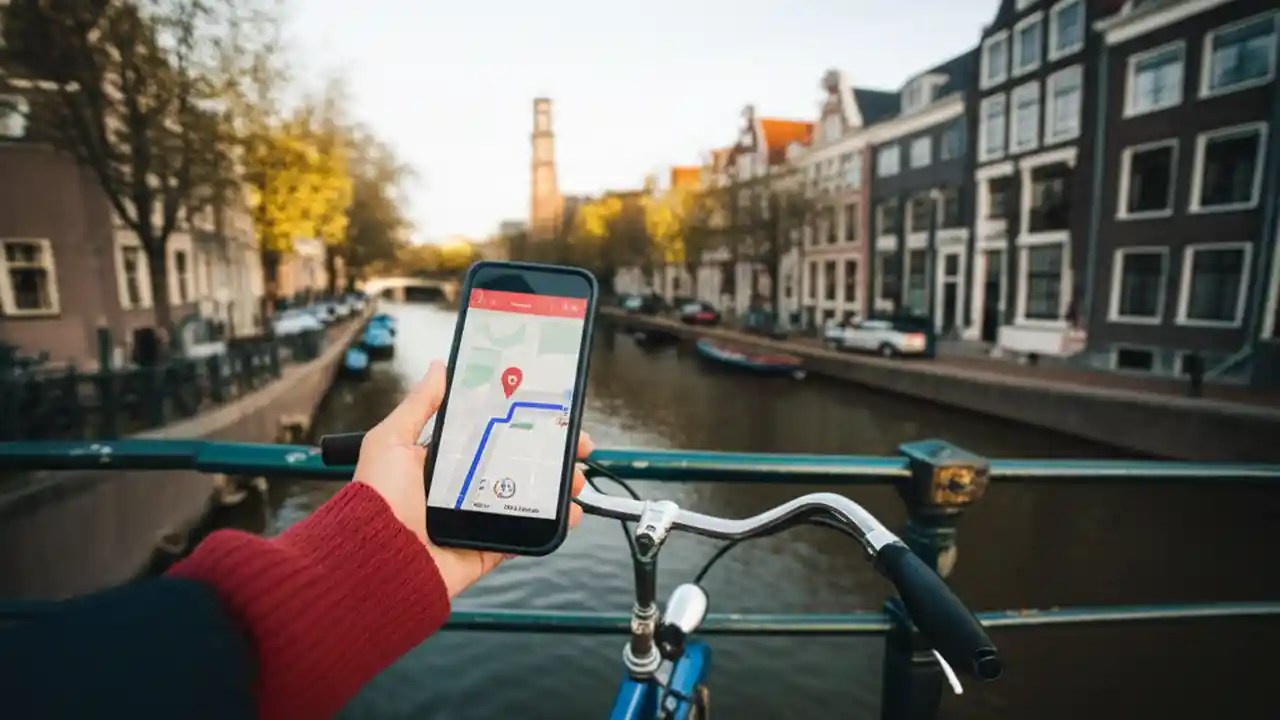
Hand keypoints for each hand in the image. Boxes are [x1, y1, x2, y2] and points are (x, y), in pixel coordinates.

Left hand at [354, 360, 593, 597]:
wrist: (378, 560)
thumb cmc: (378, 499)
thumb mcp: (391, 441)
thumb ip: (418, 406)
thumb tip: (438, 368)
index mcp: (442, 463)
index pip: (489, 435)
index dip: (519, 423)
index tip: (546, 411)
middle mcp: (461, 490)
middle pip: (516, 464)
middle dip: (548, 453)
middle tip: (575, 442)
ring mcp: (477, 520)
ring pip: (528, 498)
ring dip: (557, 485)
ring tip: (576, 476)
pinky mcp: (488, 548)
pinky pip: (526, 534)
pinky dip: (552, 523)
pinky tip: (571, 510)